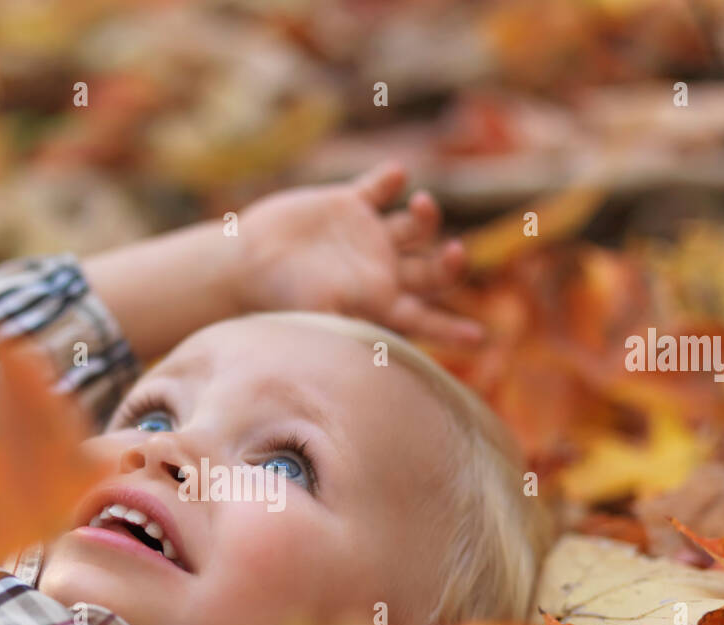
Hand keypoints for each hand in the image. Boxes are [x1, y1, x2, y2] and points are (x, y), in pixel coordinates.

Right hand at [232, 160, 483, 345]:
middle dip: (448, 264)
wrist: (244, 264)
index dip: (452, 331)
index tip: (480, 338)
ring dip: (427, 216)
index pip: (426, 319)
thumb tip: (383, 348)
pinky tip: (396, 176)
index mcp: (380, 302)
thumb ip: (352, 324)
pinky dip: (392, 179)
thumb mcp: (319, 316)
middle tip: (452, 254)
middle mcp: (382, 270)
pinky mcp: (349, 205)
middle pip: (433, 269)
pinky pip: (381, 187)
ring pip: (416, 225)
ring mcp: (368, 236)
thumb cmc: (279, 299)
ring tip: (421, 205)